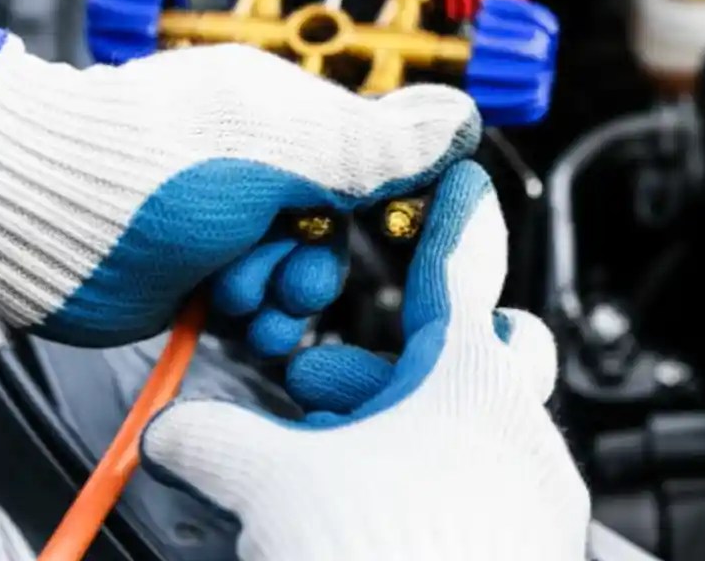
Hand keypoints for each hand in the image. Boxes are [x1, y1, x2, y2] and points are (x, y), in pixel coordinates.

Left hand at [0, 31, 479, 344]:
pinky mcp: (198, 280)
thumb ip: (384, 142)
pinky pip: (257, 311)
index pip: (371, 161)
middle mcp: (261, 170)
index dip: (386, 199)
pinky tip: (233, 312)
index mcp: (289, 119)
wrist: (50, 214)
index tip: (392, 222)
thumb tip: (465, 117)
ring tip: (244, 289)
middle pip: (338, 234)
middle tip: (293, 267)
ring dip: (283, 294)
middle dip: (321, 262)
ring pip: (299, 279)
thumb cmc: (161, 159)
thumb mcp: (291, 141)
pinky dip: (254, 318)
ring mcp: (227, 227)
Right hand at [142, 162, 590, 560]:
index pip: (462, 269)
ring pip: (478, 424)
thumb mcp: (276, 486)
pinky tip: (373, 513)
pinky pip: (485, 486)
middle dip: (407, 355)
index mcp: (472, 379)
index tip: (464, 180)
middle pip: (486, 348)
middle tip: (333, 381)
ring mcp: (532, 491)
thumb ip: (220, 441)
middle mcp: (517, 427)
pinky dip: (430, 482)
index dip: (456, 219)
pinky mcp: (530, 544)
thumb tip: (171, 429)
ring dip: (405, 428)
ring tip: (329, 461)